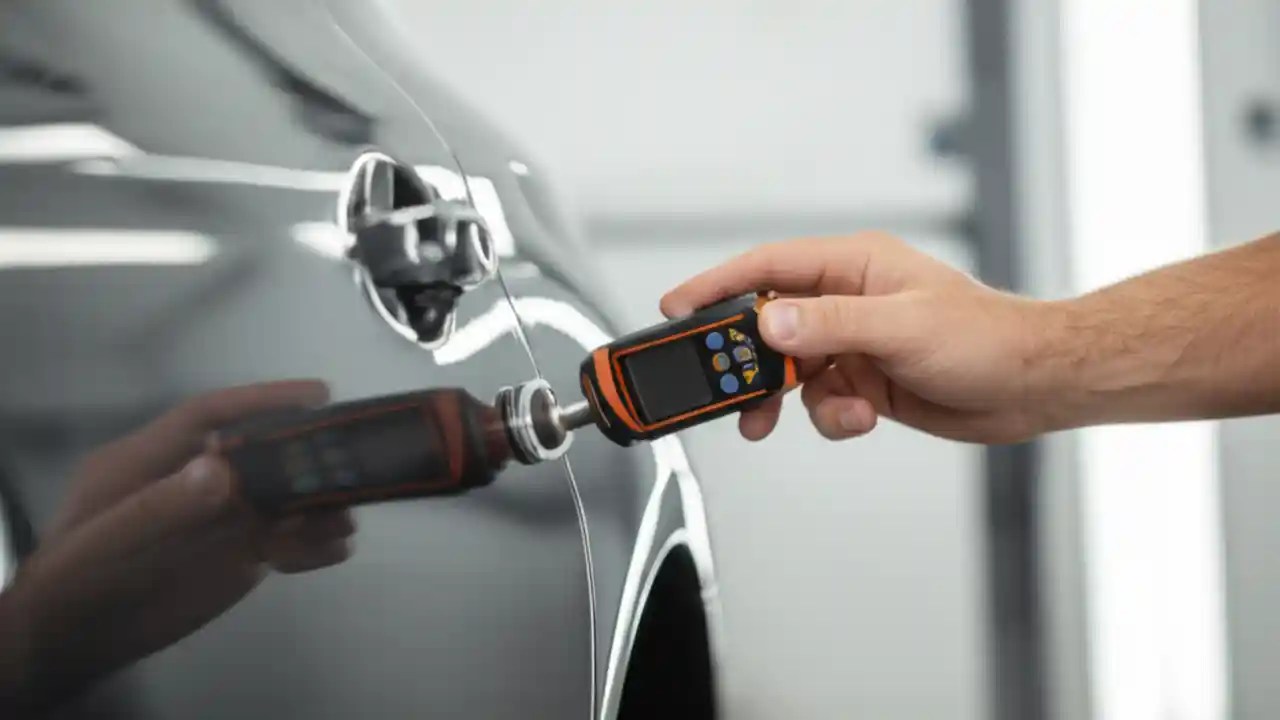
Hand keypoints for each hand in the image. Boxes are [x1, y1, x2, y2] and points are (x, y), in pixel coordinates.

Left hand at [0, 381, 356, 713]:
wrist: (73, 643)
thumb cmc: (75, 584)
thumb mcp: (105, 542)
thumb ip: (159, 507)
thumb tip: (223, 468)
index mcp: (150, 460)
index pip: (210, 417)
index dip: (261, 402)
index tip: (317, 395)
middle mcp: (191, 481)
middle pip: (258, 455)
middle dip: (304, 458)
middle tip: (350, 463)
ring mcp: (216, 520)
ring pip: (279, 500)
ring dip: (316, 506)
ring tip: (346, 520)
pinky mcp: (233, 556)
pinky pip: (283, 542)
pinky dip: (311, 544)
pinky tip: (335, 550)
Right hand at [662, 233, 1062, 443]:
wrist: (1030, 386)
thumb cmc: (986, 339)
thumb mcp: (900, 327)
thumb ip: (830, 325)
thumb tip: (769, 323)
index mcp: (855, 266)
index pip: (768, 268)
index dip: (718, 285)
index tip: (678, 307)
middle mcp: (849, 300)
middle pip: (770, 324)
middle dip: (748, 359)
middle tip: (726, 385)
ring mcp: (855, 341)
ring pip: (791, 370)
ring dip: (787, 398)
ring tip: (783, 418)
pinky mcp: (864, 378)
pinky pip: (821, 400)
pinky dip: (829, 416)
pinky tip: (858, 418)